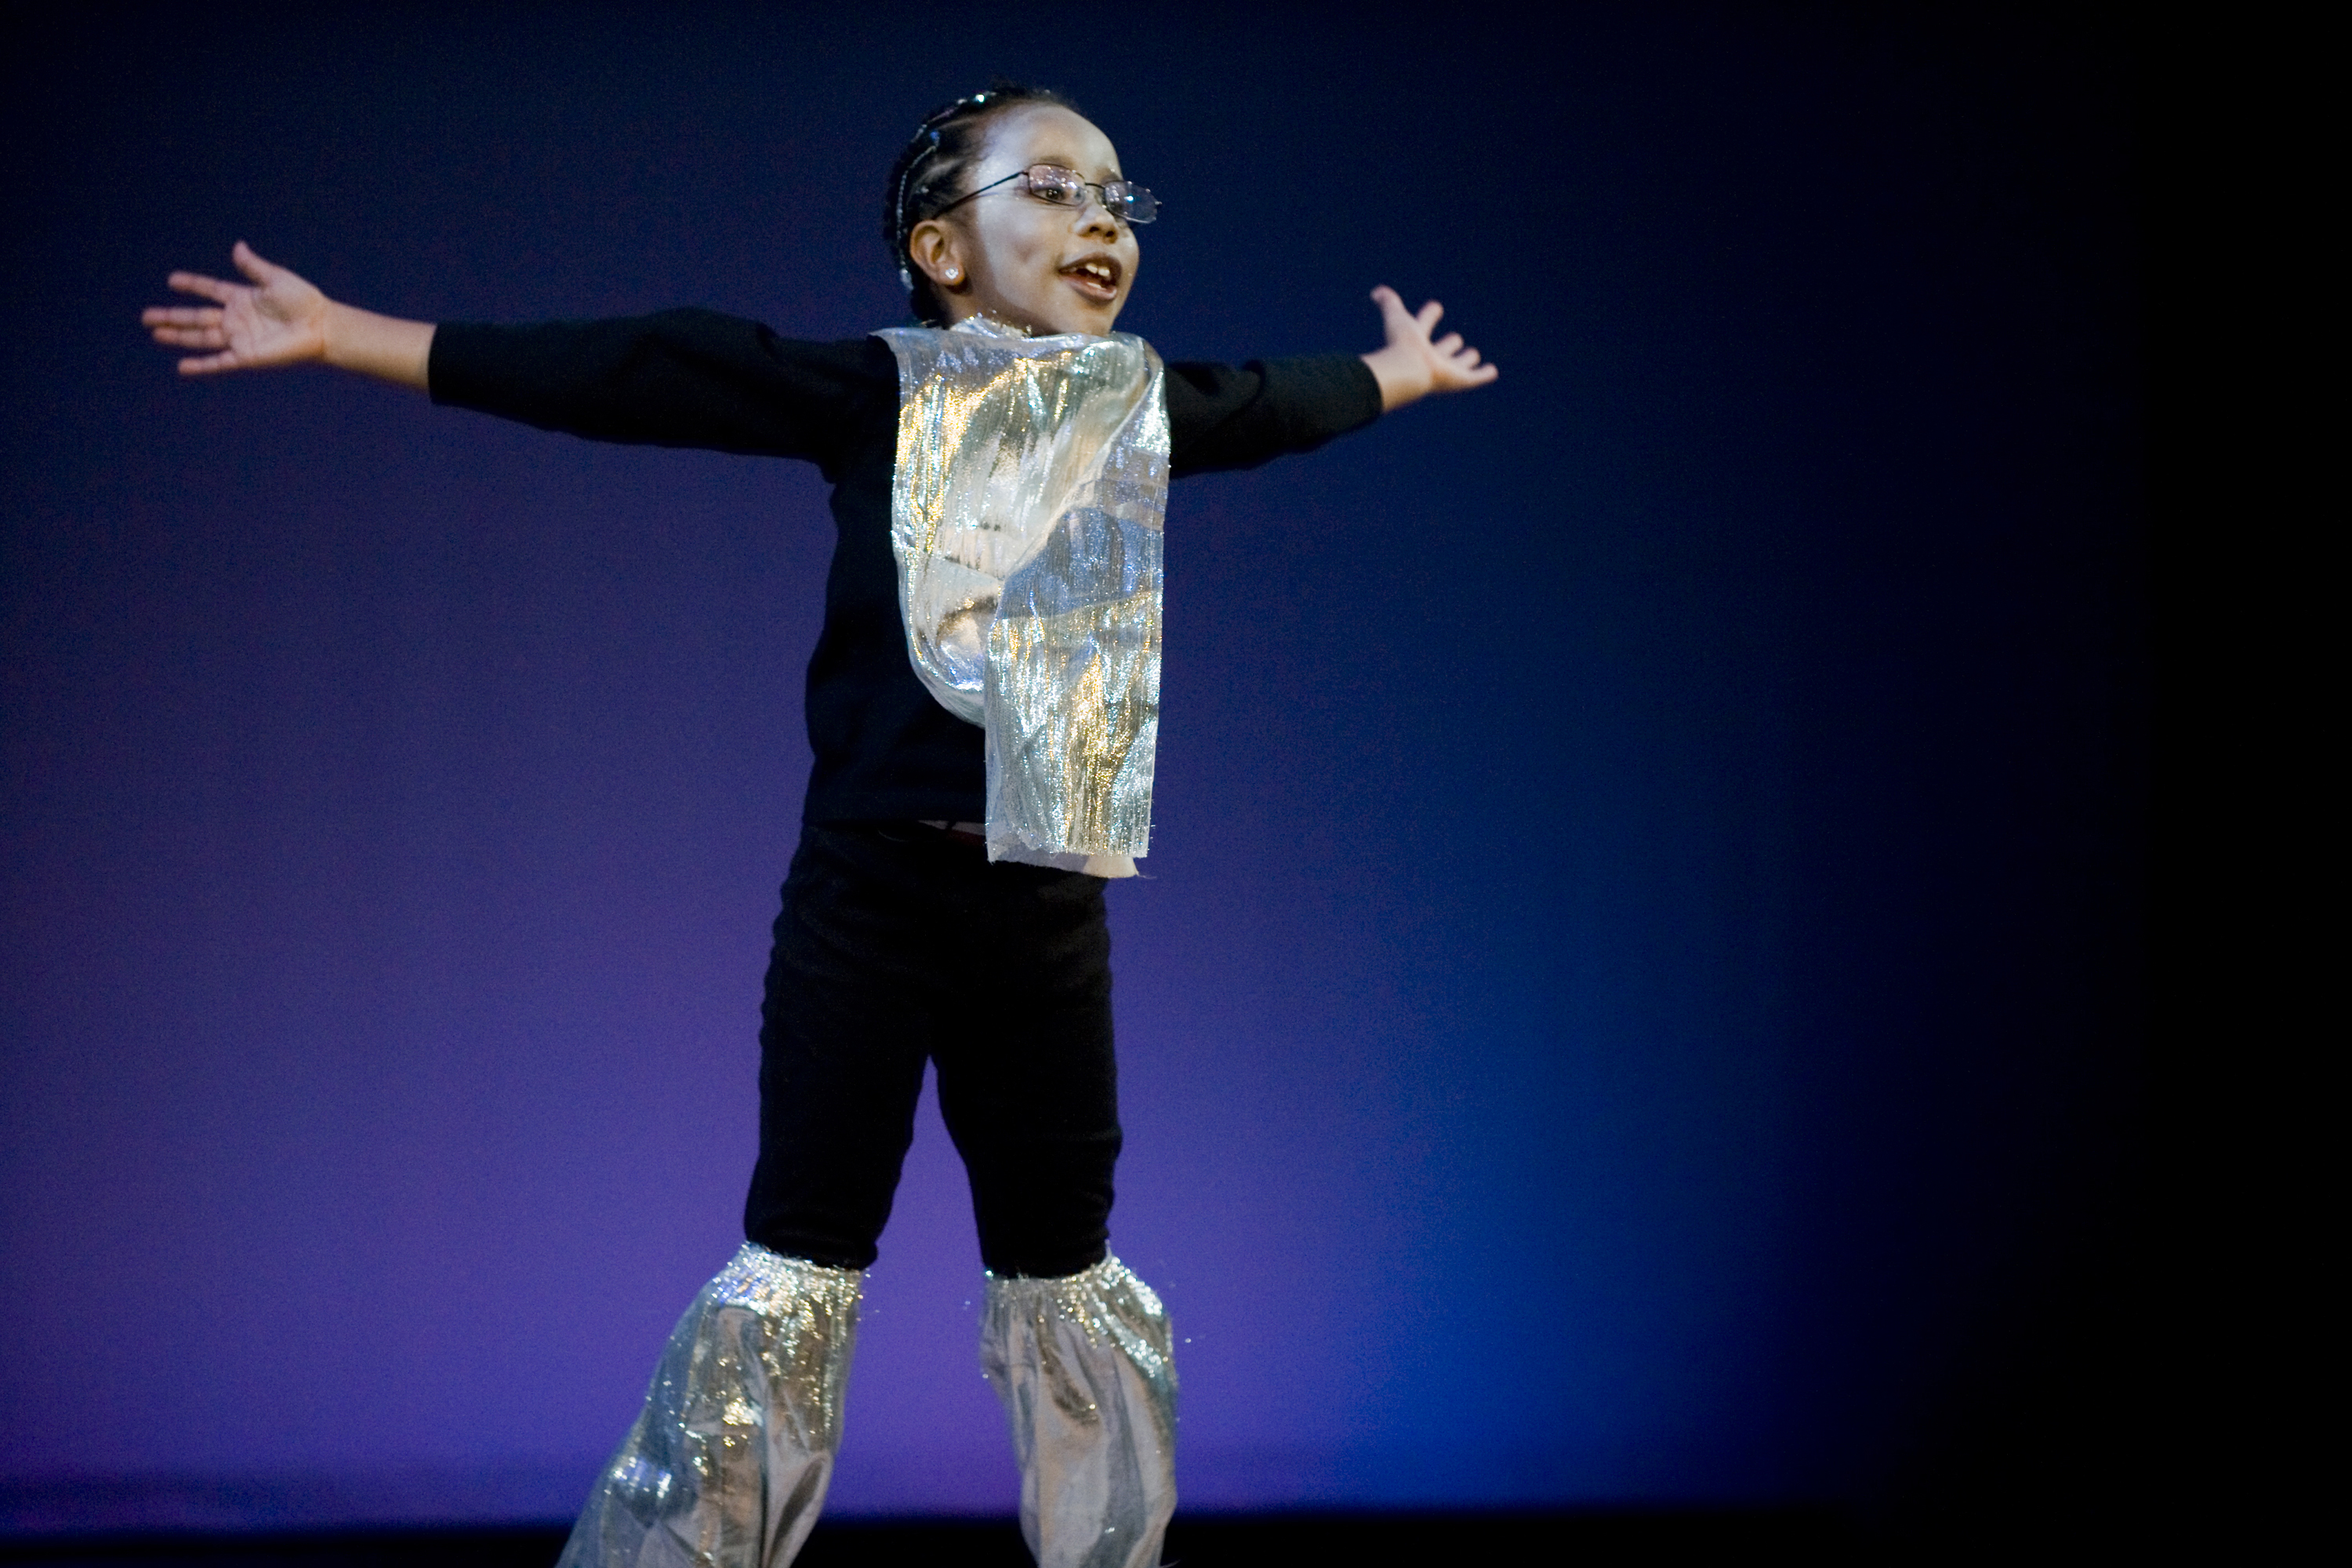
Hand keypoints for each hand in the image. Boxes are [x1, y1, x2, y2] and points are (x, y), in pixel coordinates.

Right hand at [142, 241, 326, 374]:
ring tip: (155, 334)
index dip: (192, 285)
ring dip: (177, 337)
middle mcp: (237, 319)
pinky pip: (219, 362)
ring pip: (201, 338)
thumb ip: (252, 266)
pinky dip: (201, 366)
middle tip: (146, 317)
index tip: (172, 280)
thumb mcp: (275, 278)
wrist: (322, 326)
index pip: (210, 290)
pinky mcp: (246, 356)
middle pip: (197, 318)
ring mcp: (239, 338)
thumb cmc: (304, 301)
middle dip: (171, 317)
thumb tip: (237, 247)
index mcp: (242, 298)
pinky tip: (182, 367)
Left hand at [1360, 285, 1497, 411]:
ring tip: (1473, 355)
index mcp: (1416, 341)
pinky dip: (1483, 375)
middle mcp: (1430, 357)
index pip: (1423, 324)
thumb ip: (1388, 303)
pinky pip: (1473, 378)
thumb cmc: (1402, 344)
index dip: (1429, 315)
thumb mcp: (1396, 317)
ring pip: (1457, 364)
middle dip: (1447, 345)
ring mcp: (1445, 370)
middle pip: (1441, 349)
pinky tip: (1492, 371)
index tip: (1435, 307)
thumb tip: (1376, 292)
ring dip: (1465, 360)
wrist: (1408, 370)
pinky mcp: (1459, 380)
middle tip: (1456, 339)